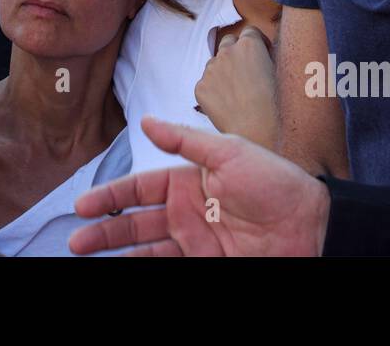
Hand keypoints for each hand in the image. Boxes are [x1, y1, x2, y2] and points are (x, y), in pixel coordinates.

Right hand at [69, 116, 329, 256]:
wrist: (313, 224)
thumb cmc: (276, 182)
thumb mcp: (229, 151)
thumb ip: (184, 140)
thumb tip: (144, 123)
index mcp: (189, 181)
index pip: (139, 188)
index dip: (111, 195)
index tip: (84, 205)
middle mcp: (187, 213)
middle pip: (135, 222)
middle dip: (104, 229)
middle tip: (77, 240)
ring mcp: (196, 242)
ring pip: (145, 249)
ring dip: (117, 251)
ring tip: (87, 254)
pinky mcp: (208, 264)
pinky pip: (167, 267)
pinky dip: (144, 266)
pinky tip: (125, 266)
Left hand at [195, 27, 281, 151]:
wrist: (258, 132)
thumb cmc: (277, 105)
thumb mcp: (282, 72)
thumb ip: (269, 57)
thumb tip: (265, 55)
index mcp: (249, 45)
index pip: (250, 32)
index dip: (258, 43)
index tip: (263, 55)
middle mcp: (227, 52)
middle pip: (228, 42)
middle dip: (236, 52)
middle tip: (247, 72)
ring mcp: (211, 69)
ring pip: (215, 63)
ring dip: (224, 71)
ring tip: (238, 93)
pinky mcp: (200, 87)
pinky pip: (207, 84)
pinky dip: (215, 90)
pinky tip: (227, 105)